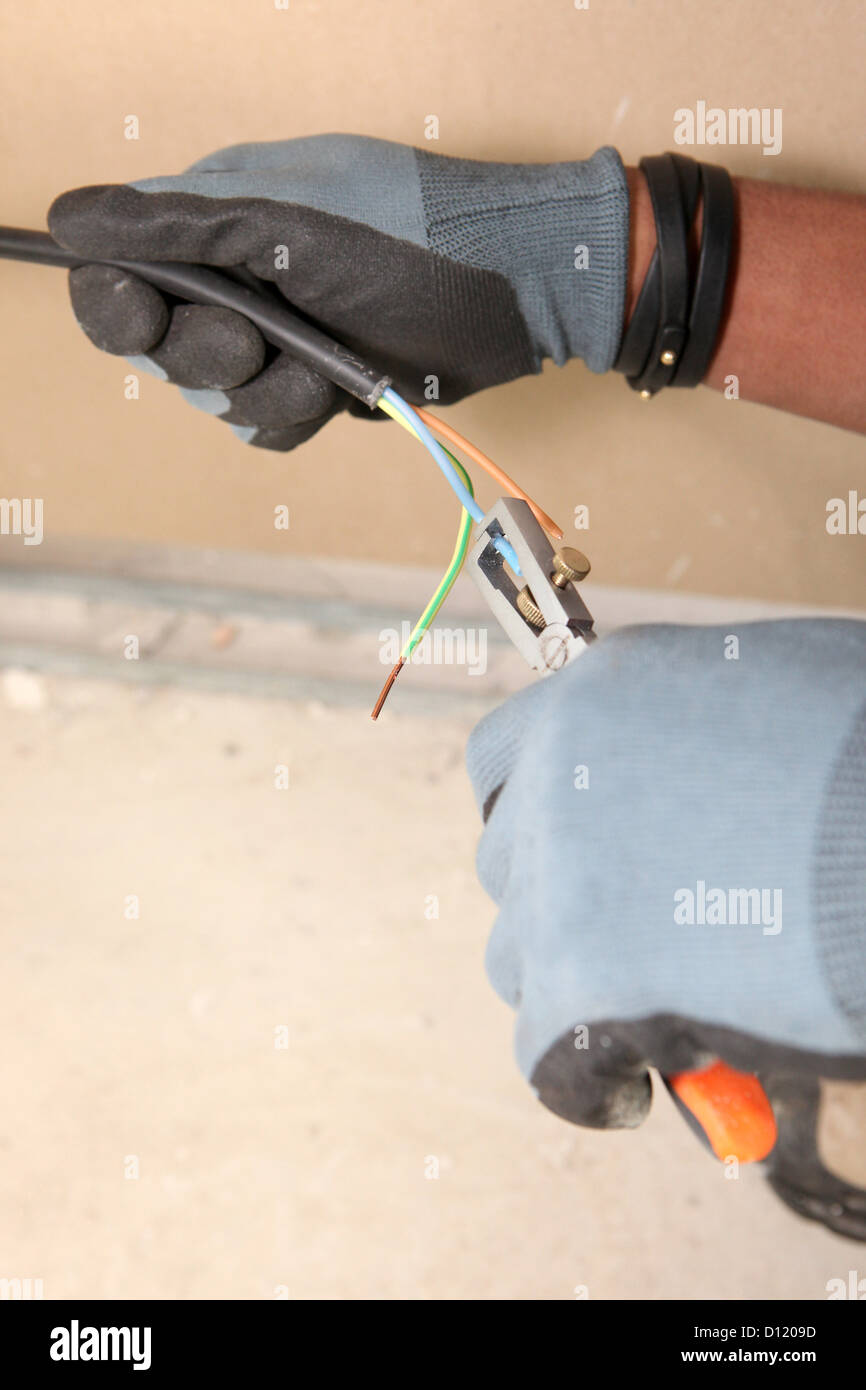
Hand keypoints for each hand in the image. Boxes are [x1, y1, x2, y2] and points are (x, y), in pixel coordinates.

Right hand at [47, 134, 627, 450]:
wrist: (517, 295)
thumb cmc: (412, 236)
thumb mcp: (284, 220)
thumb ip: (174, 227)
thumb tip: (68, 221)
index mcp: (214, 221)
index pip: (117, 275)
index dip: (118, 306)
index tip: (144, 312)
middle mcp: (237, 280)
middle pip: (160, 349)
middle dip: (209, 353)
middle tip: (261, 334)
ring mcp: (279, 337)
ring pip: (217, 400)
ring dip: (267, 390)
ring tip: (322, 364)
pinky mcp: (316, 386)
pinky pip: (266, 430)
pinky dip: (298, 418)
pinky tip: (338, 391)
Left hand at [467, 619, 865, 1234]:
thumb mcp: (770, 693)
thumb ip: (694, 739)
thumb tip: (686, 803)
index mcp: (598, 695)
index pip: (501, 763)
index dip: (535, 819)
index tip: (574, 858)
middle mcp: (557, 777)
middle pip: (510, 866)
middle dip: (561, 906)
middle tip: (633, 940)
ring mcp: (561, 880)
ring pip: (519, 960)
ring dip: (574, 988)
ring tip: (655, 1010)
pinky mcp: (584, 983)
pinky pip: (551, 1058)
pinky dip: (591, 1083)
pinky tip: (638, 1089)